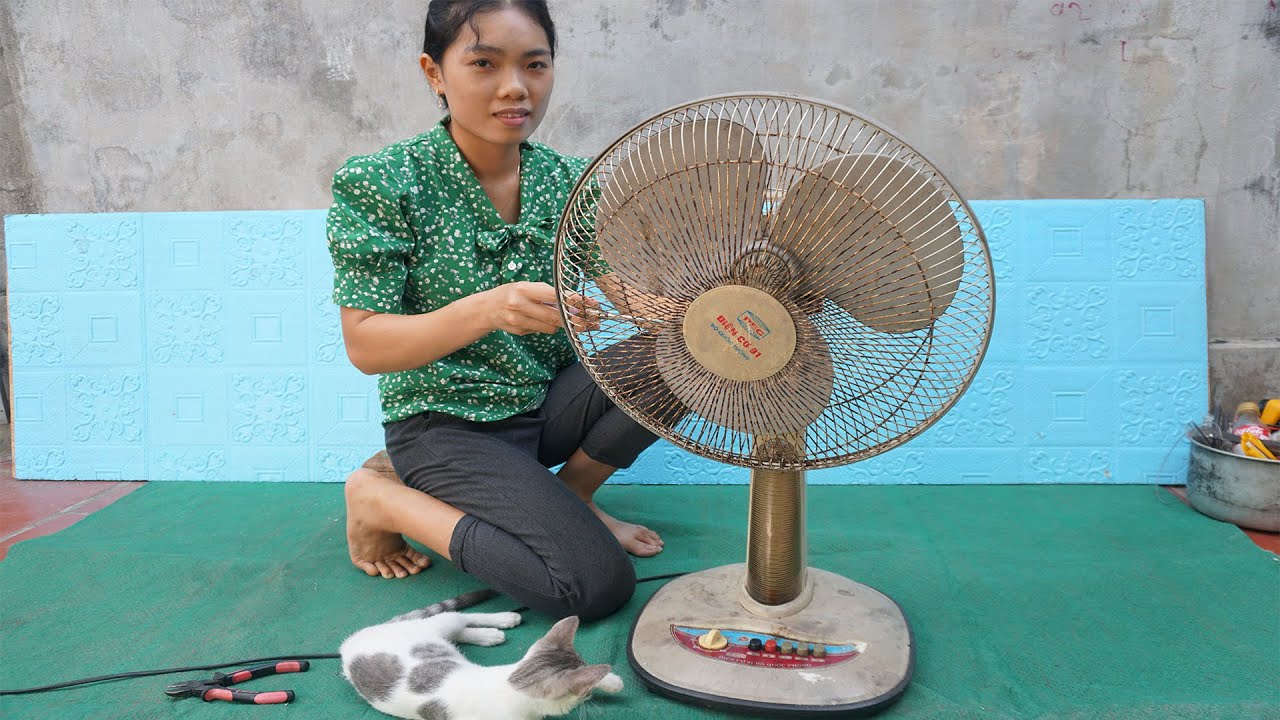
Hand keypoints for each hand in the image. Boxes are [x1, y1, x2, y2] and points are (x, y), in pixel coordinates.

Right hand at [481, 282, 599, 335]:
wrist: (488, 308)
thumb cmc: (513, 293)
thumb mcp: (528, 287)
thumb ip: (548, 294)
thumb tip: (575, 303)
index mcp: (524, 290)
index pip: (554, 295)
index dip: (573, 300)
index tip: (590, 303)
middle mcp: (520, 305)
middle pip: (555, 316)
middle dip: (576, 320)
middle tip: (592, 321)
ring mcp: (519, 320)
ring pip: (551, 327)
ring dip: (562, 323)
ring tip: (570, 320)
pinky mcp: (520, 331)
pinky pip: (542, 331)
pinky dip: (548, 326)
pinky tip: (543, 320)